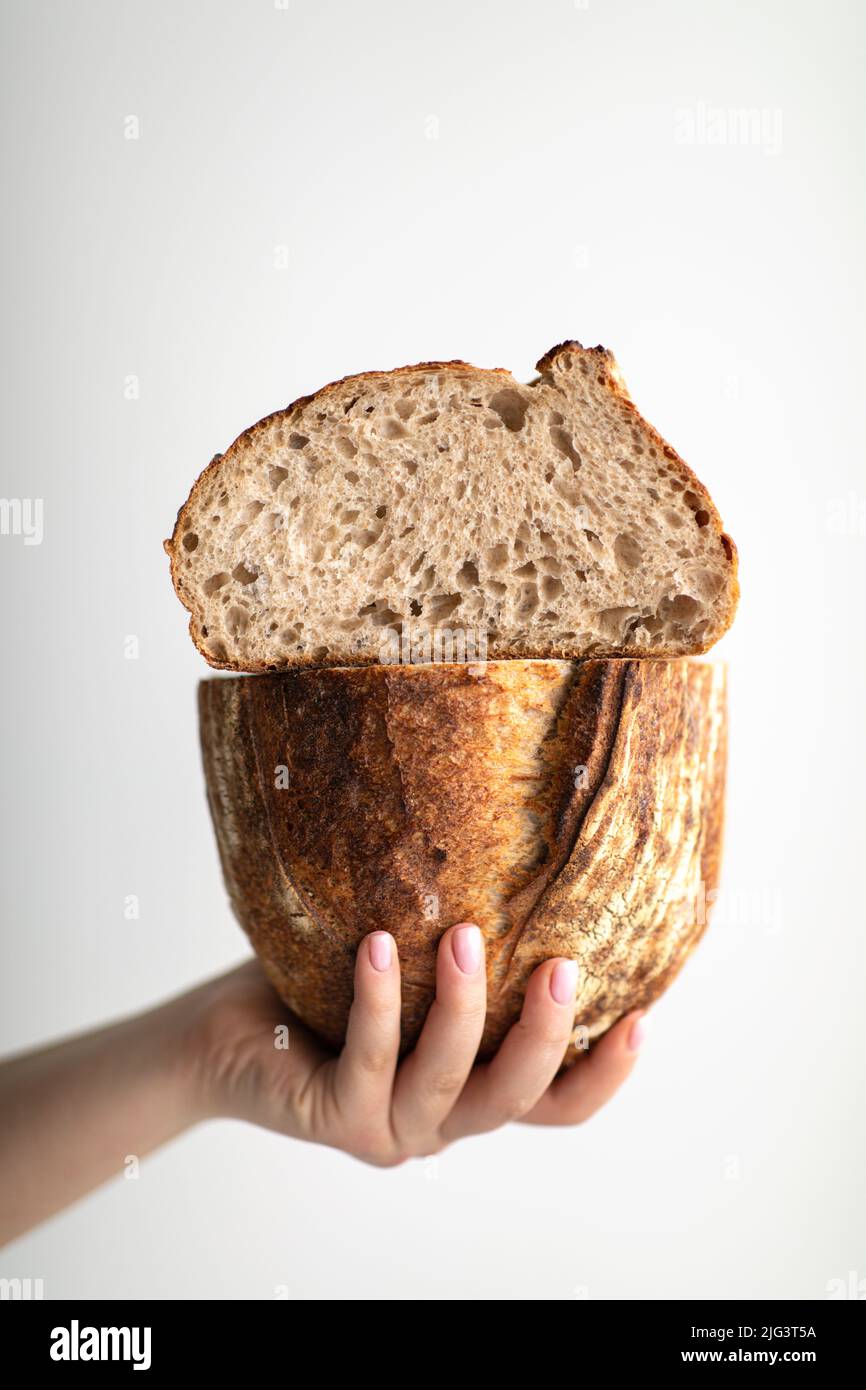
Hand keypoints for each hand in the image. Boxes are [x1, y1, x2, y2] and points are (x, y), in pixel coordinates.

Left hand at [192, 925, 645, 1165]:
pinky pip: (367, 1058)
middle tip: (563, 965)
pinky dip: (377, 1000)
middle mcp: (443, 1120)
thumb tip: (523, 853)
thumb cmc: (326, 987)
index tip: (644, 1017)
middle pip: (516, 1098)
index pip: (557, 1103)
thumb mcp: (413, 968)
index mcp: (472, 1091)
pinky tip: (376, 946)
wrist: (229, 1033)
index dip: (606, 1073)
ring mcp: (391, 1128)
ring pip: (446, 1080)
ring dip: (461, 1006)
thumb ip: (466, 951)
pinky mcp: (336, 1117)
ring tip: (463, 933)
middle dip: (546, 1034)